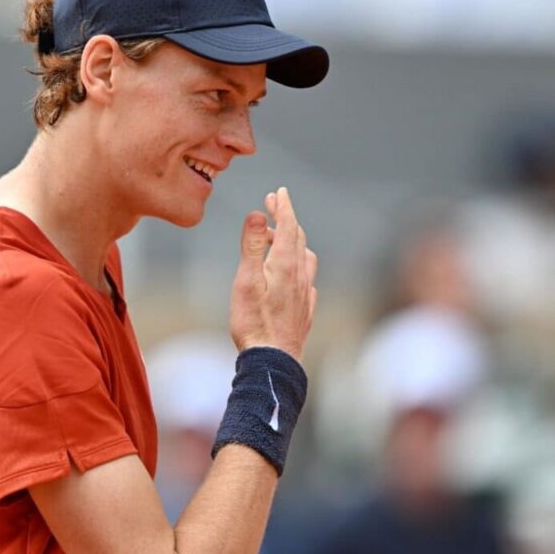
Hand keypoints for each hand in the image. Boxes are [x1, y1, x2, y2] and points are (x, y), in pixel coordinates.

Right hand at [229, 186, 316, 360]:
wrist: (273, 361)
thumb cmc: (254, 322)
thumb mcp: (246, 280)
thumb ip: (253, 246)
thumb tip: (258, 214)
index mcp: (286, 263)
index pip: (288, 225)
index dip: (283, 206)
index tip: (278, 192)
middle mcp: (300, 275)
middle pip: (298, 238)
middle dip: (286, 219)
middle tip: (272, 207)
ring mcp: (306, 293)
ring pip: (306, 257)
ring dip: (294, 242)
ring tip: (279, 239)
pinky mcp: (305, 310)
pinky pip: (308, 279)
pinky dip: (300, 265)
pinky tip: (293, 274)